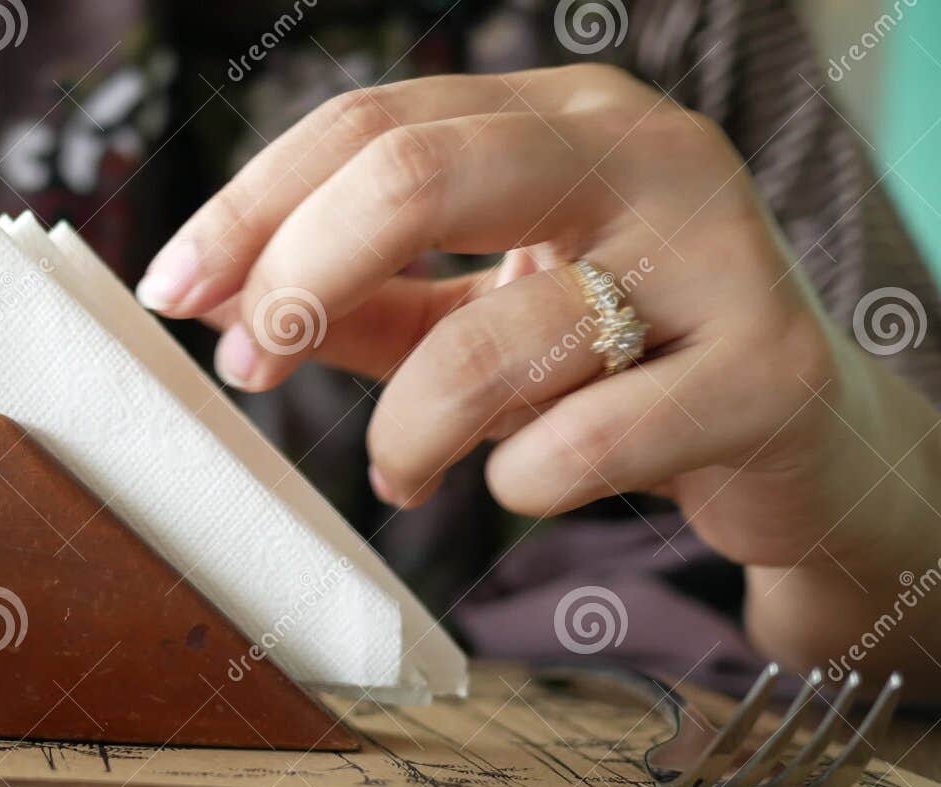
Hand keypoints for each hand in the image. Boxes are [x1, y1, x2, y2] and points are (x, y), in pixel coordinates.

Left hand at [139, 66, 940, 684]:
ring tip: (401, 470)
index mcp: (561, 117)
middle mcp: (642, 153)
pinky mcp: (763, 374)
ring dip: (407, 429)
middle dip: (297, 278)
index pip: (371, 125)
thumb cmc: (618, 362)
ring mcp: (717, 254)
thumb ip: (358, 301)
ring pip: (495, 335)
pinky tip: (524, 481)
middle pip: (417, 172)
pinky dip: (518, 482)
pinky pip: (582, 441)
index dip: (252, 207)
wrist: (800, 442)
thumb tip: (217, 302)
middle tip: (248, 366)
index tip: (174, 289)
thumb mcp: (476, 311)